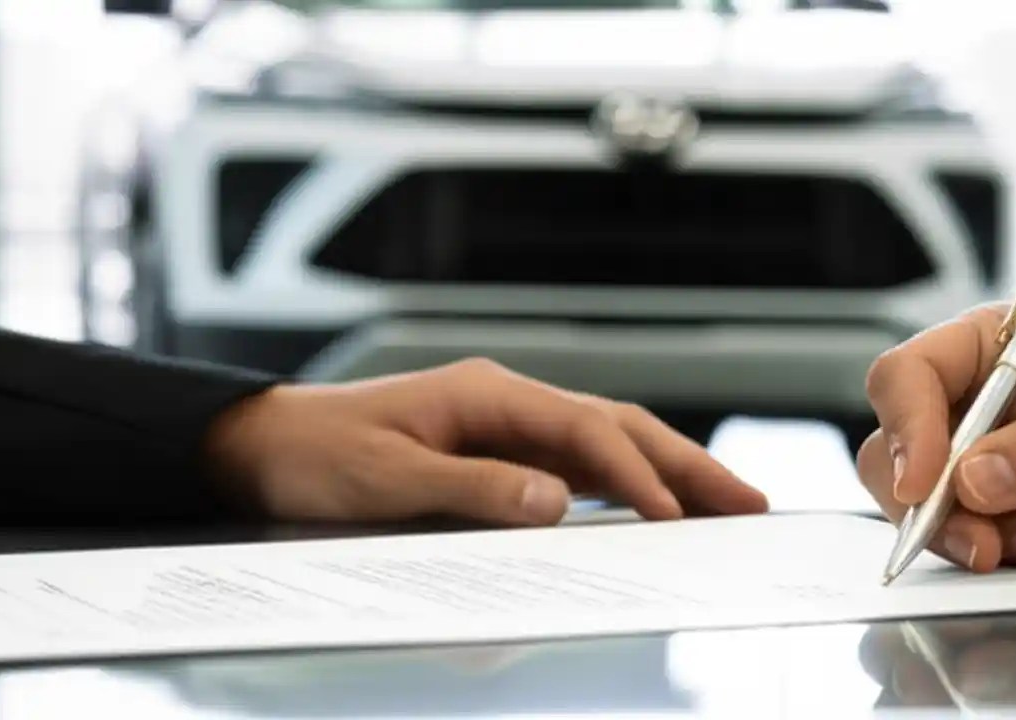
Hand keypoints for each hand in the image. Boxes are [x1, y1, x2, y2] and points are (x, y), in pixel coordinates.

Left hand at [205, 358, 766, 525]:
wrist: (267, 445)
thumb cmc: (317, 454)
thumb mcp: (386, 479)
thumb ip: (472, 488)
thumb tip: (557, 503)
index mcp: (486, 394)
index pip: (584, 430)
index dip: (636, 473)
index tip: (677, 516)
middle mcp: (505, 402)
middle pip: (614, 426)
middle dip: (683, 464)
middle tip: (748, 502)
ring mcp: (504, 425)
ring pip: (603, 444)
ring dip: (664, 474)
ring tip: (722, 507)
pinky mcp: (496, 452)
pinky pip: (573, 467)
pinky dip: (620, 487)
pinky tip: (650, 510)